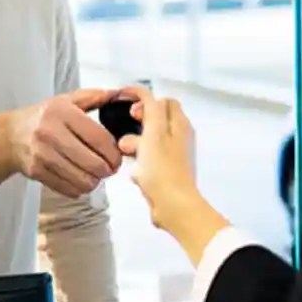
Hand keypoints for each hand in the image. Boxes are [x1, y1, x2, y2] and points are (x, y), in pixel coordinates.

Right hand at [10, 89, 122, 197]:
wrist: (11, 136)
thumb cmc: (43, 118)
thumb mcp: (66, 100)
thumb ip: (94, 97)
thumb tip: (117, 94)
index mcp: (62, 112)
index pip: (99, 138)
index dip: (115, 152)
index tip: (118, 156)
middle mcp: (50, 133)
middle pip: (94, 163)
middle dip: (108, 169)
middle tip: (109, 167)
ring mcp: (42, 154)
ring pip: (83, 180)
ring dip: (94, 181)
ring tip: (94, 173)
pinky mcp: (37, 172)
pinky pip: (69, 189)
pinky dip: (79, 188)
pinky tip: (78, 177)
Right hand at [112, 86, 203, 227]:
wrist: (173, 206)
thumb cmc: (162, 169)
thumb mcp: (154, 132)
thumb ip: (150, 109)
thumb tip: (145, 96)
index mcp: (179, 124)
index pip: (162, 100)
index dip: (142, 96)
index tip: (122, 99)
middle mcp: (179, 137)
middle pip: (156, 118)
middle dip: (138, 120)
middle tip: (127, 124)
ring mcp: (174, 155)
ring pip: (150, 139)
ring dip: (136, 141)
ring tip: (125, 150)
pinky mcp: (166, 171)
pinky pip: (149, 158)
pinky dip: (140, 160)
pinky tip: (134, 170)